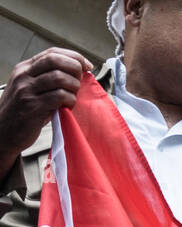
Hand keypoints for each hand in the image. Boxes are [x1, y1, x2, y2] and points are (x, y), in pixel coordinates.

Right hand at [0, 48, 93, 174]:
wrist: (4, 132)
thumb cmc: (23, 112)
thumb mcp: (31, 90)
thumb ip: (47, 80)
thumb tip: (77, 74)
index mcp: (24, 69)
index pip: (52, 53)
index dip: (73, 56)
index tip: (87, 65)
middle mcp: (24, 76)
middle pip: (55, 60)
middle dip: (75, 68)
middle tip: (81, 81)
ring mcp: (27, 90)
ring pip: (59, 77)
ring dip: (74, 86)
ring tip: (73, 96)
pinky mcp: (32, 106)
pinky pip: (59, 96)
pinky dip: (70, 100)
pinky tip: (68, 106)